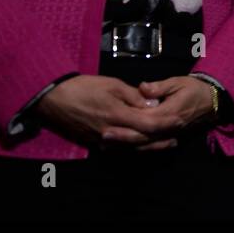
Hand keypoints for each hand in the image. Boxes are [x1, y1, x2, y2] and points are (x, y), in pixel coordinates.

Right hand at [37, 75, 168, 148]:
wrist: (53, 99)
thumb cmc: (84, 87)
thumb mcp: (112, 85)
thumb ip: (134, 96)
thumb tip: (153, 105)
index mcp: (118, 116)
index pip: (148, 124)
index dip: (165, 124)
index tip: (180, 120)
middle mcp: (111, 133)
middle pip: (141, 140)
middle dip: (160, 139)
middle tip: (177, 137)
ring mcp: (102, 140)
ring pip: (130, 147)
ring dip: (149, 146)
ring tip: (165, 142)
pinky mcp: (94, 142)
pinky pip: (118, 148)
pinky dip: (133, 146)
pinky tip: (141, 143)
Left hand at [93, 76, 216, 149]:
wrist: (211, 102)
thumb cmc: (193, 89)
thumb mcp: (178, 82)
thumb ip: (159, 87)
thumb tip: (143, 88)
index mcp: (169, 113)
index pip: (146, 121)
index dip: (128, 124)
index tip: (110, 123)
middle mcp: (168, 128)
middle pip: (142, 137)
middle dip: (122, 137)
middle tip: (103, 135)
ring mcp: (168, 134)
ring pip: (145, 144)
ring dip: (126, 144)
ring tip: (107, 142)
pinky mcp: (167, 136)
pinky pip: (150, 144)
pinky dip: (135, 146)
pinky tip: (121, 145)